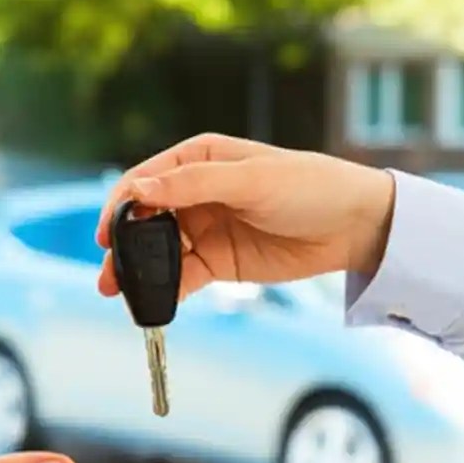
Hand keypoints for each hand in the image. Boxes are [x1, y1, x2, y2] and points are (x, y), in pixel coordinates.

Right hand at [95, 133, 395, 299]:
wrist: (355, 226)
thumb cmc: (310, 186)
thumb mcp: (251, 180)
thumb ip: (193, 185)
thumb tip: (139, 190)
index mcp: (199, 158)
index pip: (146, 180)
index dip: (122, 204)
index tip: (108, 231)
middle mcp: (195, 192)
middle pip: (144, 218)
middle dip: (122, 243)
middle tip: (108, 272)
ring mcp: (205, 228)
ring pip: (157, 250)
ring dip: (137, 270)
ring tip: (120, 291)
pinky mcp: (218, 262)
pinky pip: (182, 276)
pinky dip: (165, 290)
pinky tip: (153, 303)